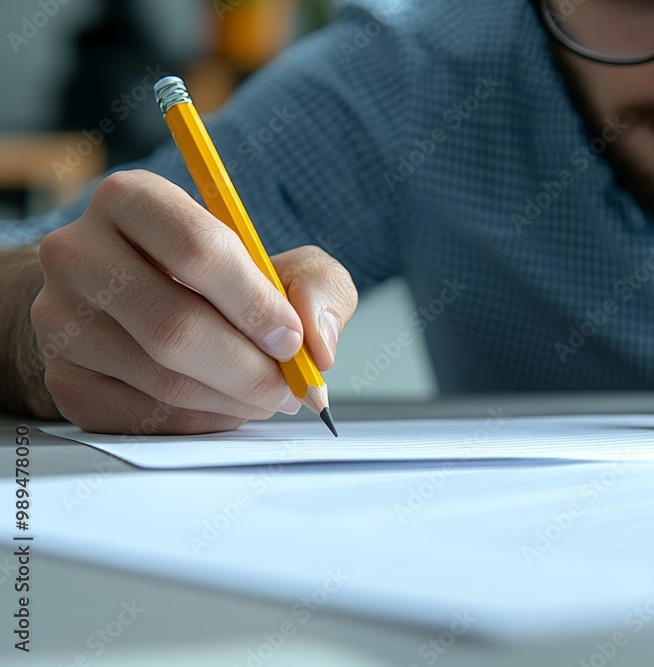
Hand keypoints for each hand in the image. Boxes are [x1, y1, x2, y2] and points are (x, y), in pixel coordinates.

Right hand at [30, 169, 356, 433]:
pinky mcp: (62, 378)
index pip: (196, 249)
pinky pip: (144, 418)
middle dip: (250, 368)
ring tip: (266, 394)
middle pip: (175, 326)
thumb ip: (318, 286)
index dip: (255, 303)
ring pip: (162, 380)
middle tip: (290, 387)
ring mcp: (59, 320)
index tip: (292, 339)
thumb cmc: (217, 281)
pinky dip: (202, 421)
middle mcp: (78, 253)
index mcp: (132, 200)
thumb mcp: (282, 263)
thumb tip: (317, 339)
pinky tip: (224, 404)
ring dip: (233, 399)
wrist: (135, 305)